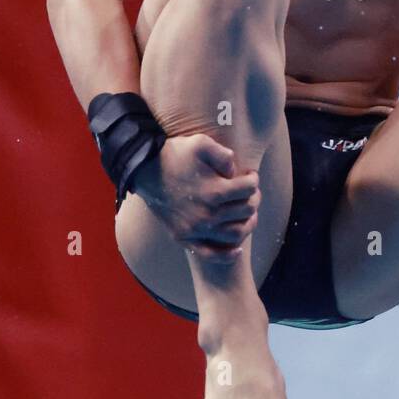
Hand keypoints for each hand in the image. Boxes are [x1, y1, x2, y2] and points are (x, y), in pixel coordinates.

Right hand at [131, 134, 260, 261]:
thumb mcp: (200, 143)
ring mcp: (195, 229)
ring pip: (235, 234)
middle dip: (254, 198)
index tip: (250, 176)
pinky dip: (228, 254)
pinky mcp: (184, 237)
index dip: (253, 180)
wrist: (144, 170)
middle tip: (251, 193)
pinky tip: (237, 249)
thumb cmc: (174, 154)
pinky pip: (211, 254)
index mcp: (214, 191)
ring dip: (248, 223)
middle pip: (246, 211)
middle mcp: (207, 214)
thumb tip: (236, 171)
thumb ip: (224, 154)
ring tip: (248, 214)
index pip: (249, 189)